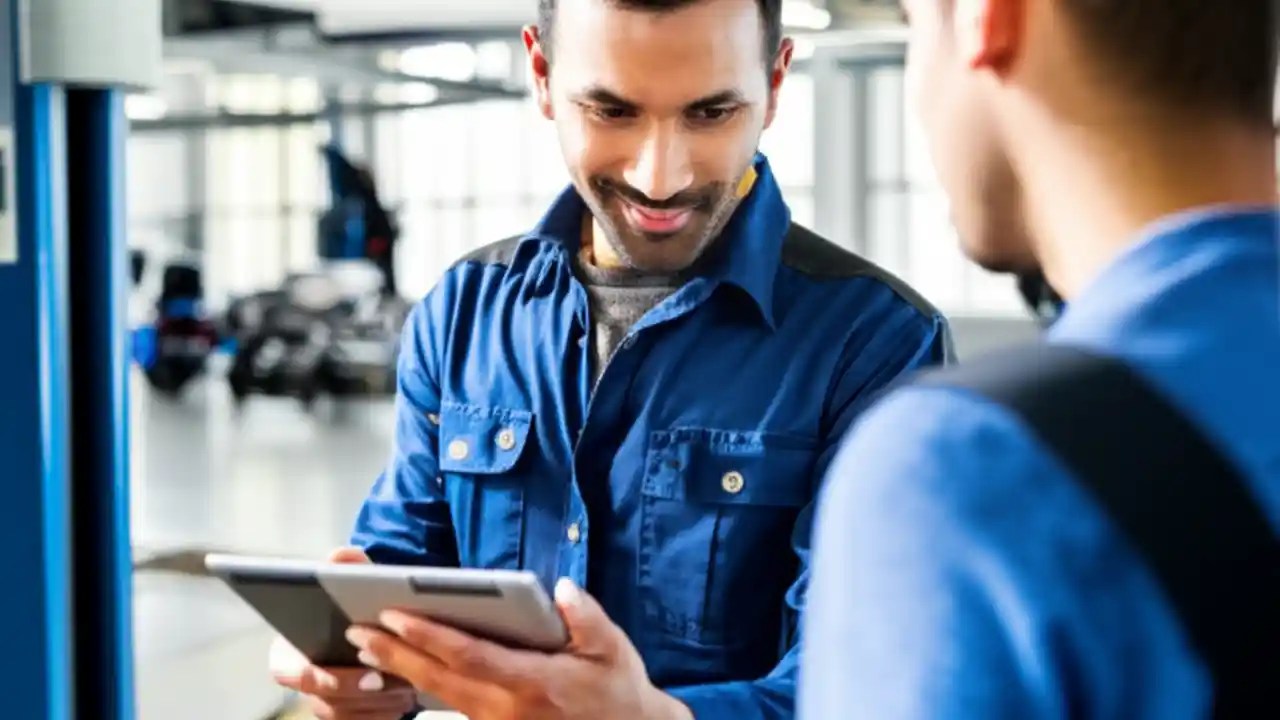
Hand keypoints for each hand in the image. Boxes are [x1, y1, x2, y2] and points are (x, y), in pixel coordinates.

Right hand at [269, 547, 417, 719]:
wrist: (370, 625)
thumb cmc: (354, 605)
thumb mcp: (354, 581)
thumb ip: (348, 567)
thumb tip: (342, 555)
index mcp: (288, 652)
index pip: (292, 673)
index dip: (323, 675)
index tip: (362, 664)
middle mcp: (302, 683)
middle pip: (324, 701)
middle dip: (359, 692)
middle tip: (392, 681)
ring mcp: (323, 704)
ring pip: (344, 715)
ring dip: (375, 705)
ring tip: (406, 689)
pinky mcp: (347, 716)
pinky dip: (383, 715)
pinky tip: (406, 701)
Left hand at [345, 579, 692, 719]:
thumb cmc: (618, 691)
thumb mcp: (614, 649)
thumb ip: (586, 617)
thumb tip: (560, 589)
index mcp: (534, 684)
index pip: (469, 656)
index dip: (428, 636)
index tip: (394, 615)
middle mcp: (507, 709)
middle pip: (439, 679)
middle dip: (396, 653)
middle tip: (357, 630)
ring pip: (440, 695)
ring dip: (402, 669)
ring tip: (369, 645)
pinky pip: (452, 705)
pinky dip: (423, 685)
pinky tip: (404, 667)